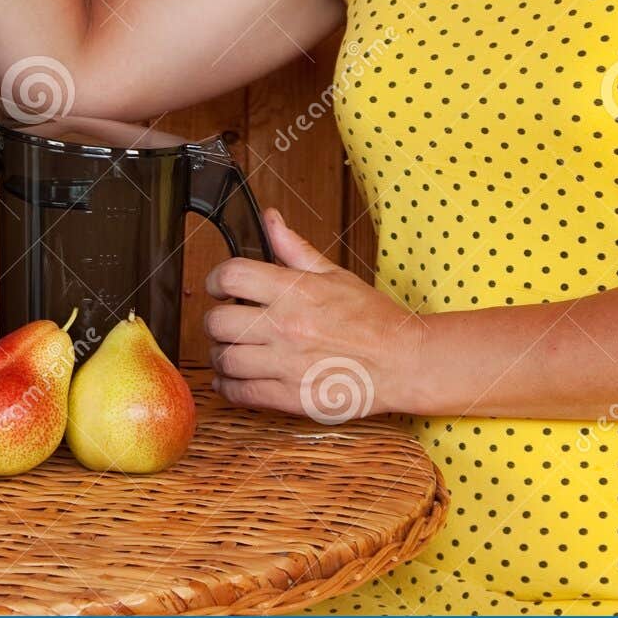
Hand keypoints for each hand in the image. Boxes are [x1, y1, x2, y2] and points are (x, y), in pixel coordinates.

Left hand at [203, 207, 427, 420]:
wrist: (402, 363)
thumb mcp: (334, 274)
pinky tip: (233, 378)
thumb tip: (270, 219)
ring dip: (220, 353)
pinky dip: (228, 386)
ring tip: (230, 349)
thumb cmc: (372, 319)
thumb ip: (294, 249)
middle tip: (225, 320)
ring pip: (225, 359)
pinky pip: (240, 393)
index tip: (219, 286)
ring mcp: (286, 365)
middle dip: (215, 319)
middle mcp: (286, 327)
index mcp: (295, 291)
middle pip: (218, 321)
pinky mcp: (290, 398)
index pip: (231, 276)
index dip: (215, 279)